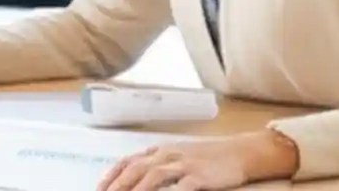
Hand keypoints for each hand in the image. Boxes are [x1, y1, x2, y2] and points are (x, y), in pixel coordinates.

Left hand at [97, 135, 260, 190]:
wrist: (238, 153)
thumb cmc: (207, 158)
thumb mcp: (177, 156)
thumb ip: (157, 164)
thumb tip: (134, 179)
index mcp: (160, 151)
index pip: (128, 161)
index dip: (111, 175)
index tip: (99, 188)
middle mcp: (168, 155)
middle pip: (136, 169)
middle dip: (118, 185)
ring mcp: (183, 164)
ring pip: (153, 176)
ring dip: (137, 190)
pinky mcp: (199, 176)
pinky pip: (181, 187)